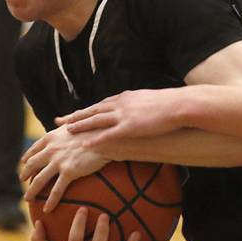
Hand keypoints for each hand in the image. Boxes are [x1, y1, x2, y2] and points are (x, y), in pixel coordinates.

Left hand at [21, 125, 110, 211]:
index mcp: (51, 137)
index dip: (28, 156)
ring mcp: (58, 162)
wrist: (105, 137)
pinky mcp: (69, 172)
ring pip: (39, 180)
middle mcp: (51, 150)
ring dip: (31, 191)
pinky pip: (56, 190)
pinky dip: (50, 201)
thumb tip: (57, 119)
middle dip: (25, 173)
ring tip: (27, 198)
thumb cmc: (94, 128)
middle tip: (22, 179)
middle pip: (32, 164)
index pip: (34, 148)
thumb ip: (65, 121)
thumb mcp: (76, 121)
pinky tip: (47, 210)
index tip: (24, 162)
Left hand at [58, 89, 182, 145]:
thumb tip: (141, 108)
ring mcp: (124, 114)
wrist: (180, 104)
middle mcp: (122, 103)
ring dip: (81, 125)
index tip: (76, 112)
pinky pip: (108, 134)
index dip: (88, 108)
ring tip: (67, 130)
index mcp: (127, 97)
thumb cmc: (172, 104)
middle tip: (61, 119)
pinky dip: (95, 138)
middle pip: (94, 109)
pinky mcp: (130, 126)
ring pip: (97, 120)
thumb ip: (142, 105)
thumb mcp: (152, 101)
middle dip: (77, 115)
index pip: (103, 103)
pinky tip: (85, 143)